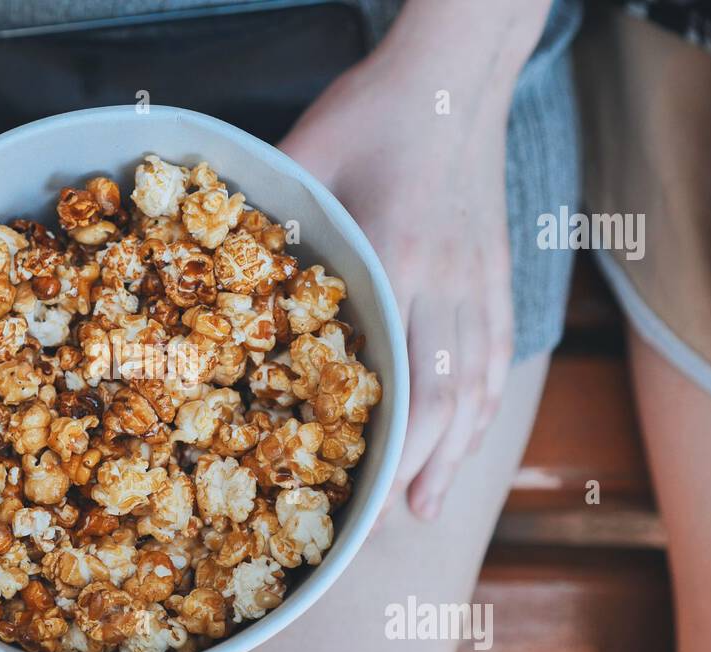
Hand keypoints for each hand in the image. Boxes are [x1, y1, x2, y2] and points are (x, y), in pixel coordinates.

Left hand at [280, 3, 542, 518]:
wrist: (455, 74)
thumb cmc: (373, 110)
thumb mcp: (306, 156)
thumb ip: (267, 216)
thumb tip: (210, 258)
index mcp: (399, 256)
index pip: (401, 371)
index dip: (389, 441)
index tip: (363, 489)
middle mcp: (448, 281)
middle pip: (446, 395)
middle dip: (422, 466)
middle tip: (394, 519)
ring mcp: (481, 279)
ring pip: (480, 383)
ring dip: (458, 450)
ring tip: (431, 501)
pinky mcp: (497, 270)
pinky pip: (500, 351)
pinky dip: (488, 402)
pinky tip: (474, 433)